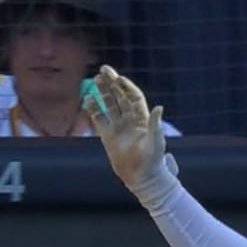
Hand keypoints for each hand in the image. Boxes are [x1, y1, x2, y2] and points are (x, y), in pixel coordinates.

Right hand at [84, 64, 179, 207]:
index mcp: (142, 118)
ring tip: (96, 79)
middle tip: (103, 69)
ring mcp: (118, 126)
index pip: (133, 97)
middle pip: (119, 96)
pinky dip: (93, 109)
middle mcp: (129, 119)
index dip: (126, 87)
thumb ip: (155, 124)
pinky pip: (99, 119)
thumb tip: (159, 107)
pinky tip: (87, 99)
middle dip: (112, 83)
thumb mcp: (156, 141)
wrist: (141, 177)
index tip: (119, 78)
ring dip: (103, 92)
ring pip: (109, 104)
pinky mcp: (107, 136)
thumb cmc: (152, 160)